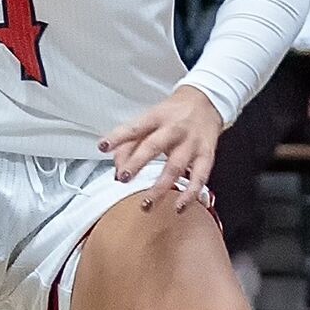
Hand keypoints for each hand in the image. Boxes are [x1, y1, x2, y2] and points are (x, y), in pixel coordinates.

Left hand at [99, 85, 223, 209]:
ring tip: (147, 203)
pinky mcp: (206, 155)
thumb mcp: (150, 120)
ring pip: (175, 167)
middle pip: (154, 146)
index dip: (117, 137)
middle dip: (137, 163)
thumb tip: (117, 168)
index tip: (103, 146)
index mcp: (157, 118)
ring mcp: (191, 143)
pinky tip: (179, 207)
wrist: (207, 102)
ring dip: (161, 187)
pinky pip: (199, 178)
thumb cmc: (173, 114)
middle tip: (123, 178)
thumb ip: (129, 142)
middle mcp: (174, 129)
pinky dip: (190, 194)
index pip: (134, 127)